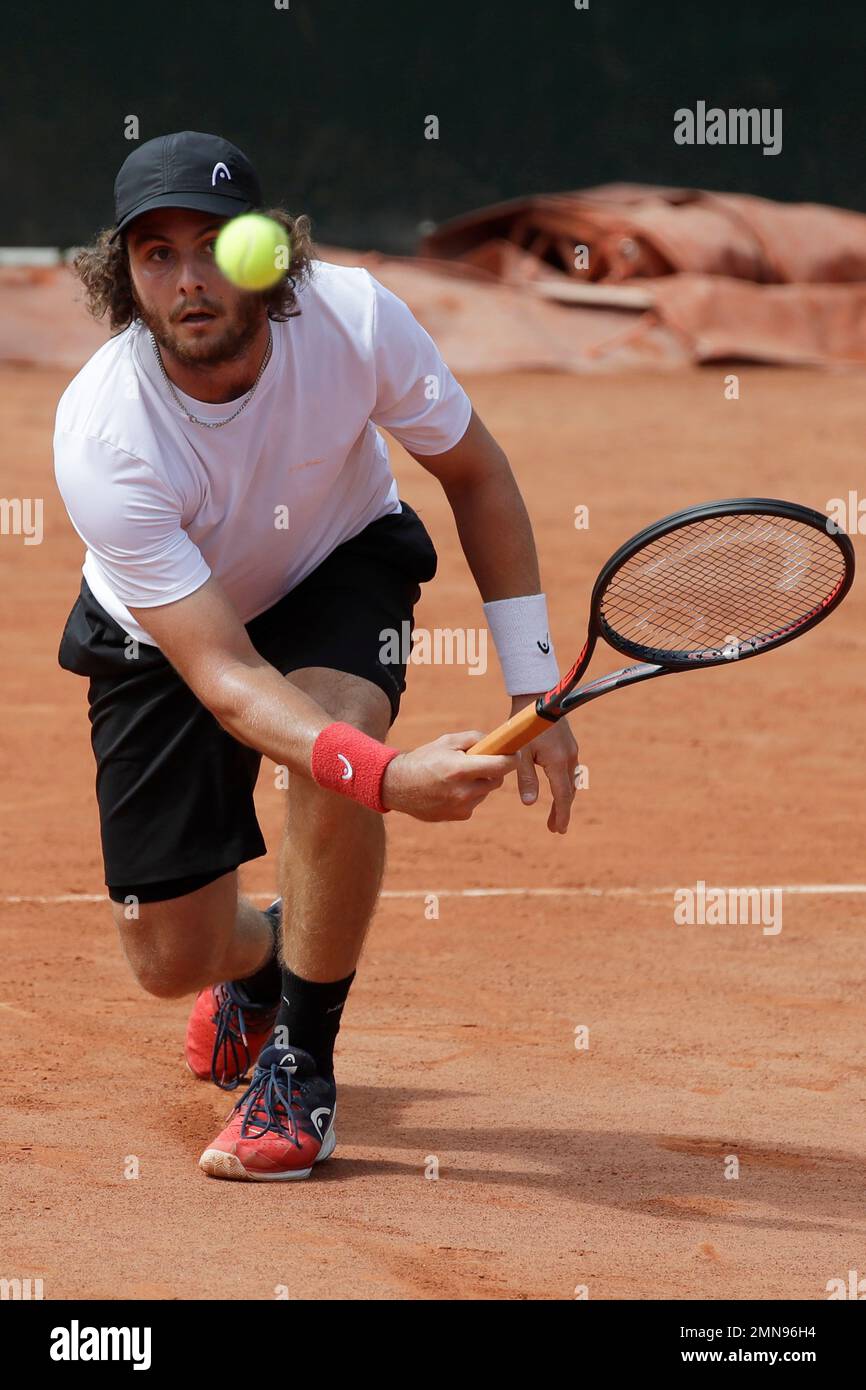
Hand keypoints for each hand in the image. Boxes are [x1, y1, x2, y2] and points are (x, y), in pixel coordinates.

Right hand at [381, 731, 515, 821]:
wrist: (397, 786)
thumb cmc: (424, 759)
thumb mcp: (447, 741)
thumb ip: (474, 738)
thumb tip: (497, 741)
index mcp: (460, 769)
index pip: (500, 766)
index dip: (512, 759)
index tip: (514, 753)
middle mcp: (463, 791)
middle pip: (496, 780)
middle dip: (493, 770)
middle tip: (481, 762)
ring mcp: (461, 807)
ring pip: (485, 792)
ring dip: (479, 783)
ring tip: (458, 776)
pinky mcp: (459, 816)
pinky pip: (474, 802)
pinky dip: (469, 795)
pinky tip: (451, 789)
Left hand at [510, 694, 578, 833]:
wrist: (537, 696)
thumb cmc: (523, 725)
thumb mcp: (520, 753)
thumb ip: (526, 778)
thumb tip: (529, 803)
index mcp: (558, 762)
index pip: (562, 796)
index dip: (560, 815)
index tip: (558, 830)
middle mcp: (569, 758)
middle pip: (569, 791)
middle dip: (562, 810)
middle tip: (555, 827)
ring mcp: (571, 750)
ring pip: (570, 781)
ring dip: (564, 797)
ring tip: (556, 811)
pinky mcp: (568, 744)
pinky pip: (570, 770)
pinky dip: (565, 784)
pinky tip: (558, 787)